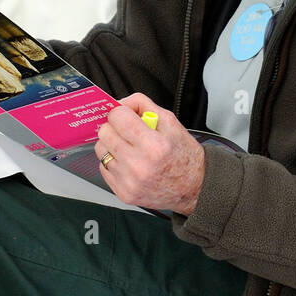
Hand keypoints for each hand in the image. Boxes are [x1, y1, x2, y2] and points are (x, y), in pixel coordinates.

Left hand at [95, 93, 205, 214]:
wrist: (194, 188)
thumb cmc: (184, 156)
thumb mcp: (171, 122)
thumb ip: (143, 105)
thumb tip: (119, 102)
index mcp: (154, 145)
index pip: (117, 117)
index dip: (121, 112)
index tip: (126, 116)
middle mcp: (139, 165)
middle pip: (105, 132)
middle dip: (114, 127)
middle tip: (127, 131)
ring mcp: (129, 181)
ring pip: (101, 150)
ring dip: (112, 145)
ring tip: (129, 148)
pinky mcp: (123, 193)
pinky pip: (103, 168)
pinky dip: (113, 162)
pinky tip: (129, 163)